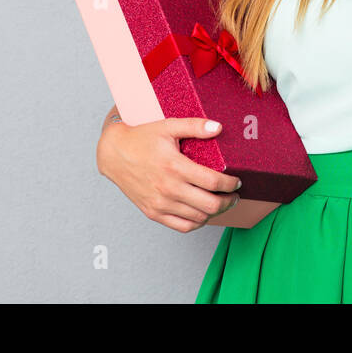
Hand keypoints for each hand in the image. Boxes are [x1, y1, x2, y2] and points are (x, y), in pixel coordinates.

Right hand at [97, 116, 241, 232]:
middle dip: (229, 201)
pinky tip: (203, 214)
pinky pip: (182, 226)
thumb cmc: (141, 137)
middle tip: (235, 195)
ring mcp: (160, 203)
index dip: (231, 184)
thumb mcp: (168, 126)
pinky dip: (197, 223)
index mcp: (174, 166)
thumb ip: (194, 126)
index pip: (213, 182)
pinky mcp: (153, 212)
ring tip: (222, 203)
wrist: (114, 154)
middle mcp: (168, 188)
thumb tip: (219, 127)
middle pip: (210, 205)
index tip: (237, 181)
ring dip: (216, 212)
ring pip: (198, 218)